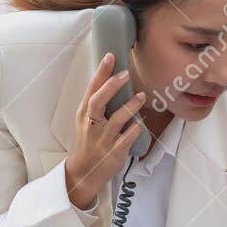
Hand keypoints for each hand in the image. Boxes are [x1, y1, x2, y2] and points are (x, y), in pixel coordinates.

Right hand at [64, 51, 145, 208]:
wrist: (85, 170)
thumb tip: (113, 78)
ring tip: (141, 97)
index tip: (110, 56)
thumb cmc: (90, 140)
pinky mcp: (114, 152)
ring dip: (129, 107)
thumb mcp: (87, 119)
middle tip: (125, 74)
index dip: (101, 72)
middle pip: (98, 102)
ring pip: (116, 120)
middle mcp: (92, 124)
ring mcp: (103, 139)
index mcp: (85, 113)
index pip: (91, 89)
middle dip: (111, 87)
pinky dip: (134, 130)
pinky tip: (140, 123)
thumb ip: (98, 102)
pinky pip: (126, 139)